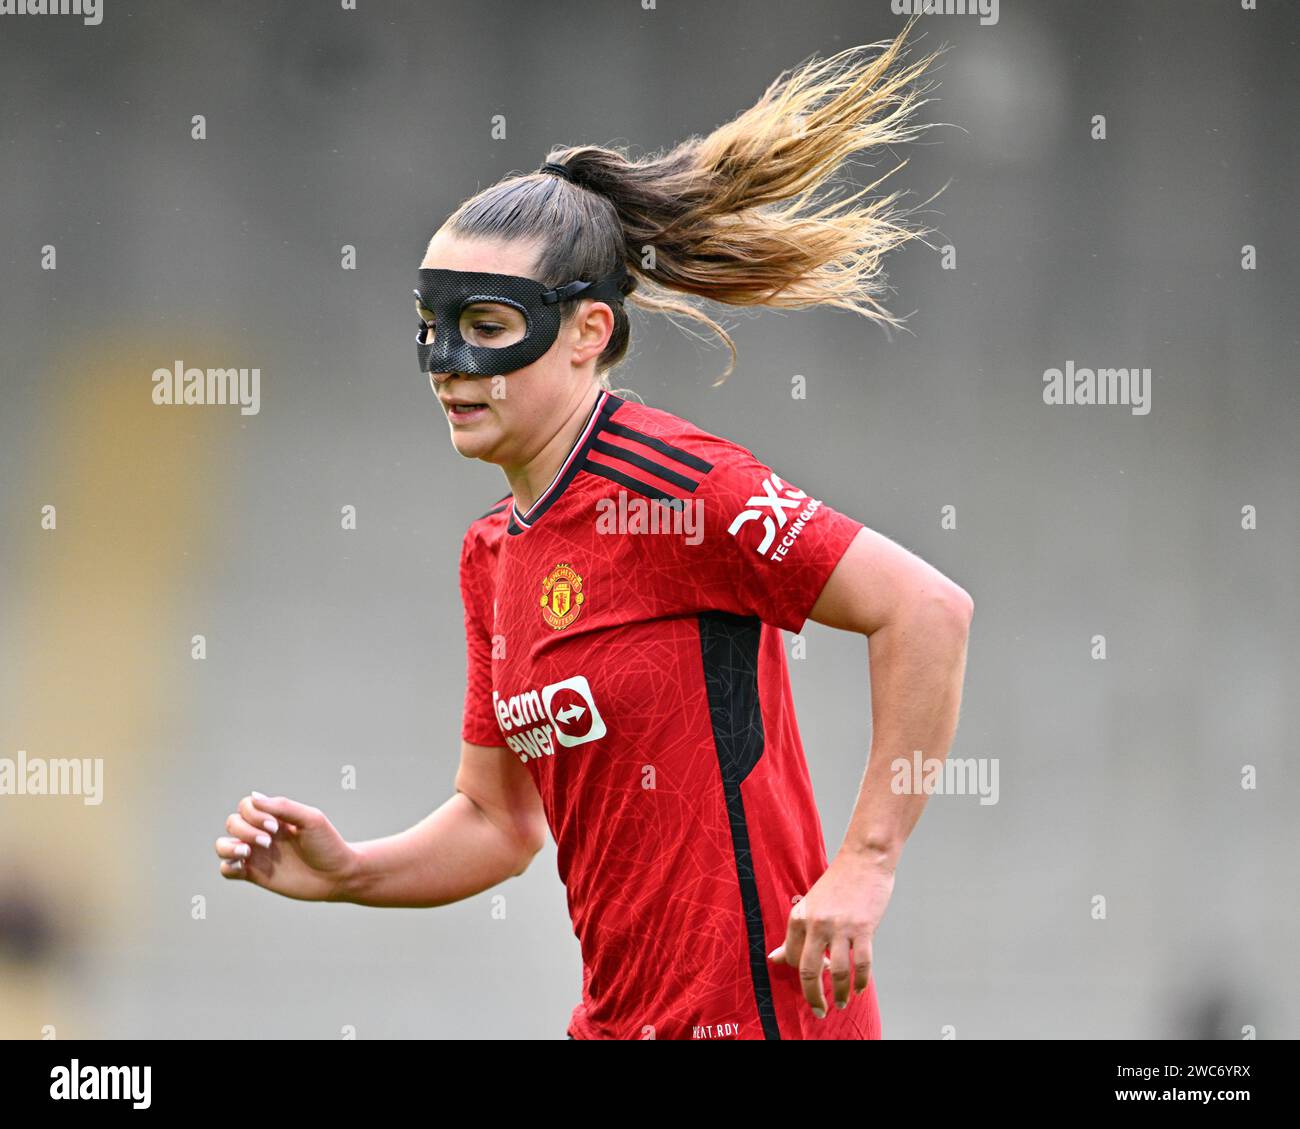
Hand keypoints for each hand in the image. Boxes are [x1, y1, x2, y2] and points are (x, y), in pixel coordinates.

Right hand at [213, 791, 357, 901]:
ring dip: (228, 847)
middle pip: (232, 823)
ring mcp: (257, 855)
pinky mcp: (255, 875)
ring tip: (247, 852)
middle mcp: (262, 833)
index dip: (254, 814)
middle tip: (269, 842)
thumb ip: (283, 807)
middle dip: (245, 830)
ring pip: (223, 845)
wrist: (337, 875)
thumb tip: (253, 797)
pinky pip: (227, 870)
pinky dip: (227, 866)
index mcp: (275, 818)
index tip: (276, 827)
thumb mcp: (310, 819)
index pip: (247, 806)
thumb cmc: (327, 844)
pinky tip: (243, 866)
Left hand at [766, 849, 894, 1017]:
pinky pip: (862, 964)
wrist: (864, 858)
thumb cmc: (838, 883)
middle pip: (809, 971)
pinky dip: (861, 982)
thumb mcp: (809, 906)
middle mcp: (816, 923)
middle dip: (814, 998)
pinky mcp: (863, 928)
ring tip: (842, 1003)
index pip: (794, 958)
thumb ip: (794, 935)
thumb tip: (773, 958)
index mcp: (799, 916)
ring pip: (839, 972)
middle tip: (820, 1012)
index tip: (814, 984)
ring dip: (841, 994)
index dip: (803, 976)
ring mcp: (840, 926)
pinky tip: (859, 990)